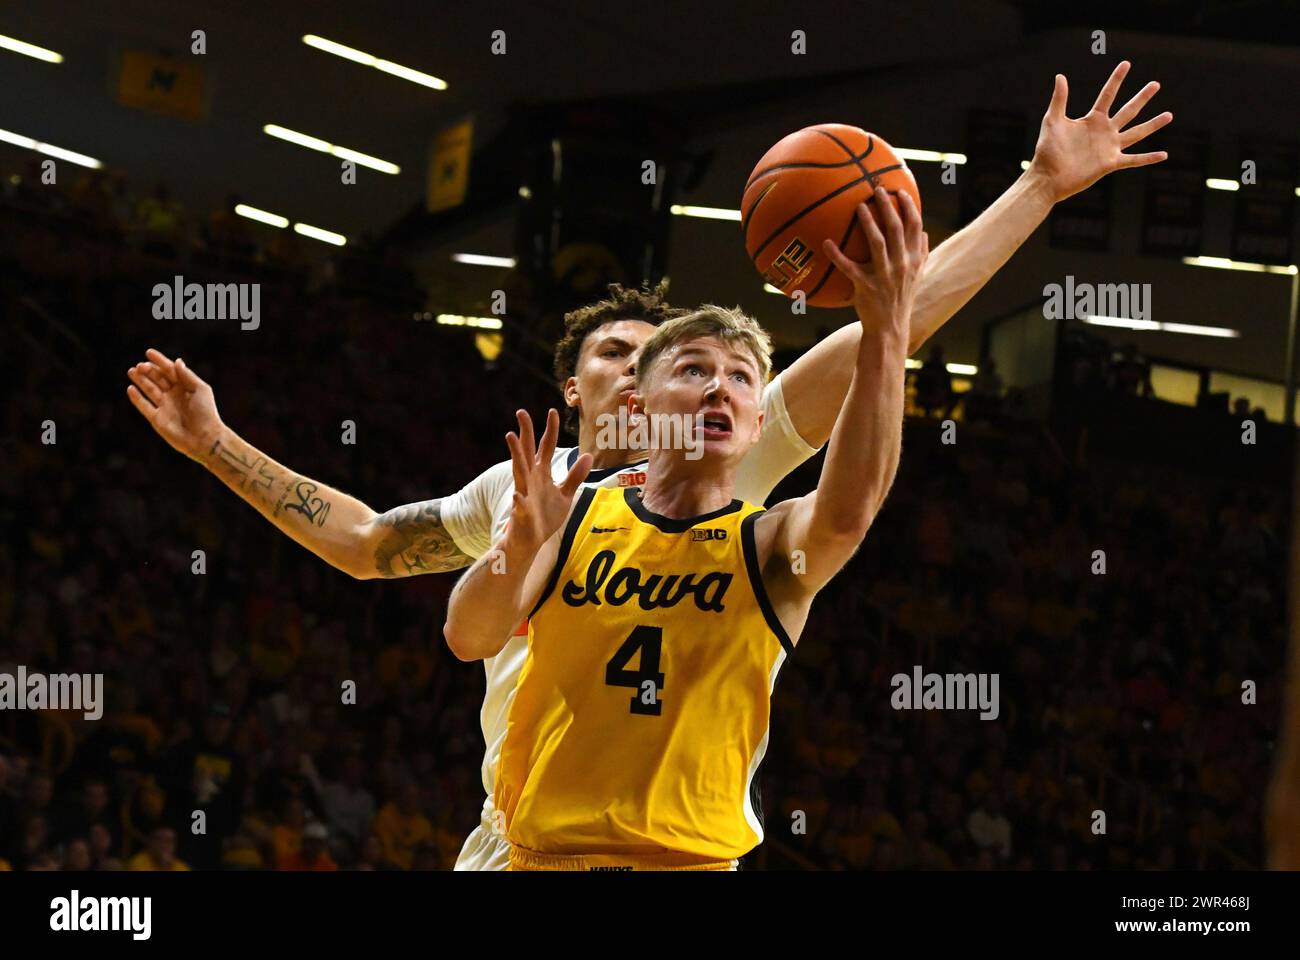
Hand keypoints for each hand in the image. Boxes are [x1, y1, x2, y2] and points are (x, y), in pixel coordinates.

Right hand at [126, 348, 224, 460]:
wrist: (205, 437)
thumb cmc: (207, 412)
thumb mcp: (200, 389)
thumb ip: (187, 376)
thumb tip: (176, 361)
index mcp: (185, 387)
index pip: (170, 370)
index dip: (159, 361)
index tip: (148, 352)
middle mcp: (173, 395)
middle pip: (158, 378)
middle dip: (148, 370)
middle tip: (140, 365)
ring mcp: (164, 406)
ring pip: (149, 389)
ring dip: (140, 380)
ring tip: (132, 371)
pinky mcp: (157, 419)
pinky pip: (144, 406)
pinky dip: (137, 398)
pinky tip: (130, 388)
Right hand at [503, 408, 590, 552]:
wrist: (531, 541)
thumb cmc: (545, 517)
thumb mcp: (565, 495)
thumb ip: (574, 476)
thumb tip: (587, 456)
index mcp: (541, 474)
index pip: (546, 447)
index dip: (550, 430)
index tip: (552, 411)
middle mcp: (531, 480)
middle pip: (528, 451)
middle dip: (526, 432)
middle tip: (521, 412)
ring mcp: (525, 494)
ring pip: (519, 471)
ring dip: (515, 454)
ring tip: (511, 437)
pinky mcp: (522, 513)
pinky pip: (520, 505)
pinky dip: (519, 500)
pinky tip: (517, 495)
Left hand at [823, 190, 928, 345]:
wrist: (890, 327)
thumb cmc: (900, 298)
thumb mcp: (917, 276)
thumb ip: (921, 254)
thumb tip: (924, 232)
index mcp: (913, 259)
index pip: (915, 226)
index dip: (909, 207)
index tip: (901, 192)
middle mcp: (901, 264)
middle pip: (896, 228)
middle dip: (888, 206)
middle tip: (877, 189)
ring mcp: (884, 275)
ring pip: (877, 243)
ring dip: (868, 222)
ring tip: (859, 206)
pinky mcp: (866, 286)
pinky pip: (849, 267)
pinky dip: (836, 255)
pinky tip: (826, 242)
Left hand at [1029, 61, 1171, 202]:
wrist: (1047, 177)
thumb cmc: (1047, 150)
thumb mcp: (1052, 121)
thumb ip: (1059, 100)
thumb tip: (1060, 76)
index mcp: (1092, 119)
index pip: (1108, 95)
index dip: (1116, 79)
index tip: (1126, 64)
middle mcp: (1104, 131)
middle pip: (1128, 110)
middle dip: (1142, 97)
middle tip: (1155, 84)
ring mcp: (1109, 147)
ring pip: (1137, 133)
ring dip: (1153, 125)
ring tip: (1169, 115)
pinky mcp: (1110, 163)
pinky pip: (1133, 160)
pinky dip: (1148, 158)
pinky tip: (1164, 155)